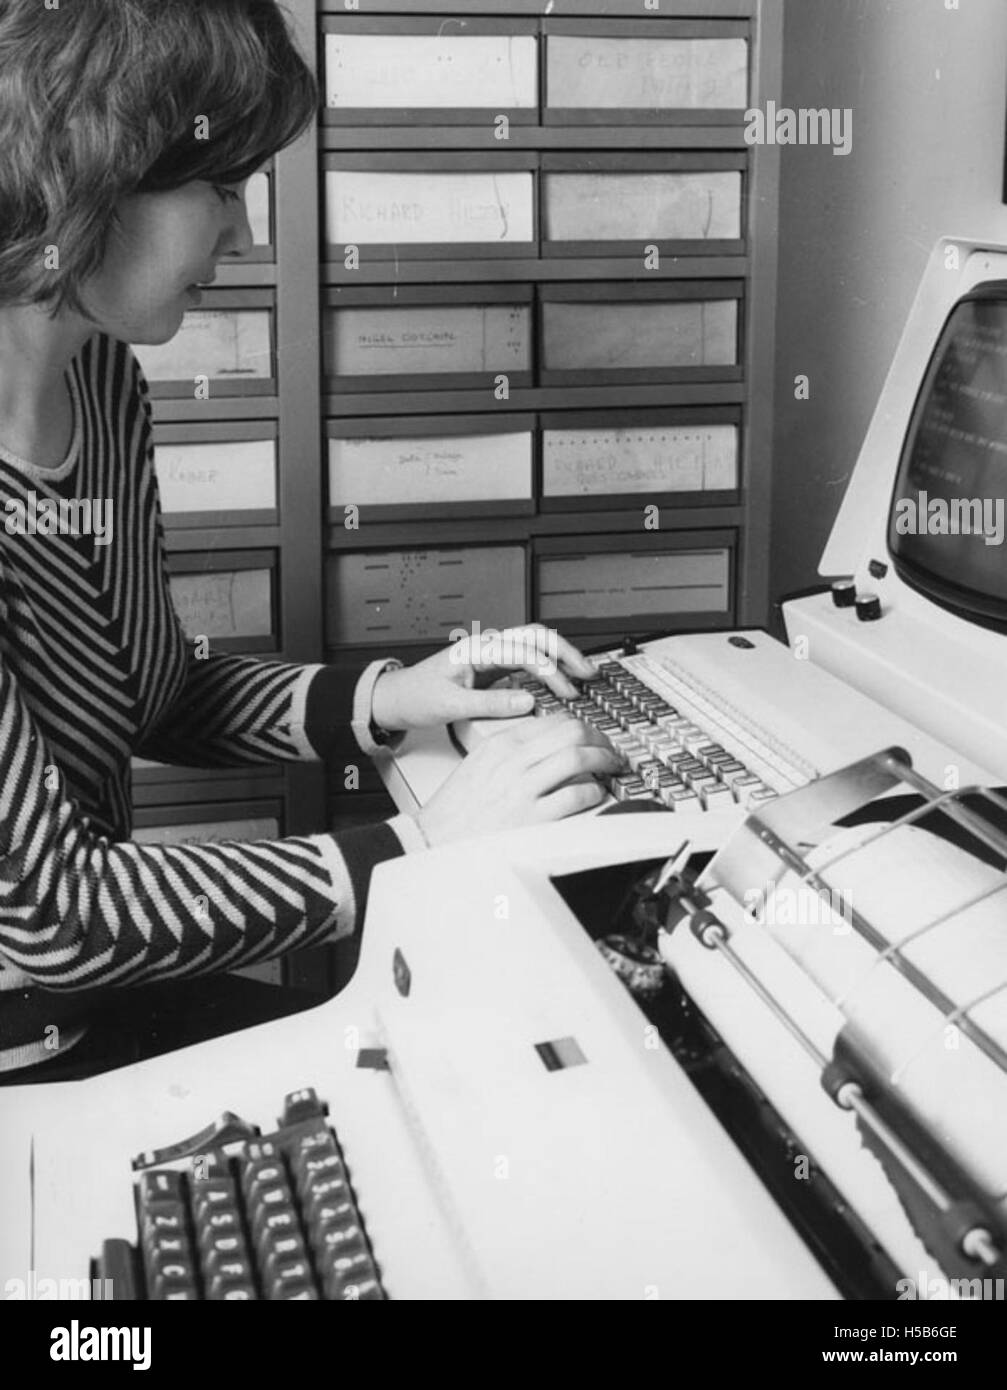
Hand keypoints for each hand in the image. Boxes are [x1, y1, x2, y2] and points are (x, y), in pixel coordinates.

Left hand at [370, 624, 595, 733]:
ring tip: (582, 673)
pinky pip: (526, 659)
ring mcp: (490, 654)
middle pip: (535, 636)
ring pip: (534, 643)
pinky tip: (560, 680)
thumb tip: (528, 702)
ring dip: (560, 655)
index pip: (522, 651)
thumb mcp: (451, 705)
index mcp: (475, 649)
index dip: (548, 670)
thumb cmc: (416, 697)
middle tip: (588, 672)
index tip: (565, 692)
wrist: (396, 698)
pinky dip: (548, 666)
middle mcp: (485, 646)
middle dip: (565, 651)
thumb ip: (490, 703)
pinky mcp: (492, 667)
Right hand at [415, 714, 624, 847]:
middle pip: (571, 733)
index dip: (581, 726)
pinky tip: (595, 794)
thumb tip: (547, 746)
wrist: (433, 840)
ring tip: (611, 767)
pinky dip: (593, 792)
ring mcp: (523, 790)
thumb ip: (510, 751)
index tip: (591, 735)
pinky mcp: (532, 819)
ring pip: (578, 758)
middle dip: (600, 738)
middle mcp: (512, 762)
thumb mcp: (477, 764)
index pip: (552, 721)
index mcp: (499, 745)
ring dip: (603, 760)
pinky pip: (575, 795)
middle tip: (610, 748)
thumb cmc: (455, 810)